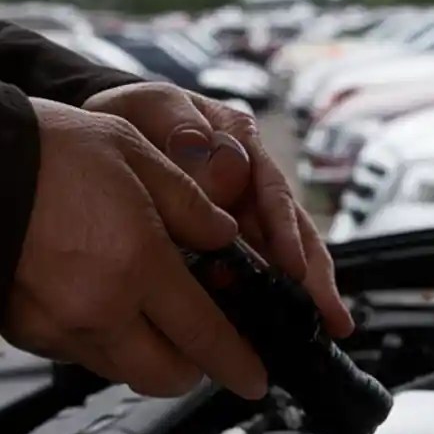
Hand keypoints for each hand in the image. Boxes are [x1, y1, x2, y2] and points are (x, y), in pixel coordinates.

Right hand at [0, 98, 267, 399]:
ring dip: (147, 354)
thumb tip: (224, 237)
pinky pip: (80, 354)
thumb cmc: (42, 153)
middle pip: (165, 376)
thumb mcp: (135, 154)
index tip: (256, 378)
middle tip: (202, 343)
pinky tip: (98, 298)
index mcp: (137, 264)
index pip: (206, 336)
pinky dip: (102, 340)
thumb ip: (190, 203)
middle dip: (194, 369)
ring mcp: (58, 328)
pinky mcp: (24, 334)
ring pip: (122, 370)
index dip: (238, 363)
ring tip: (145, 308)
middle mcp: (99, 309)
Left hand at [83, 83, 354, 337]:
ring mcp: (243, 211)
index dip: (282, 232)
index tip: (289, 267)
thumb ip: (183, 130)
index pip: (271, 191)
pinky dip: (275, 296)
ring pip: (285, 252)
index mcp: (238, 143)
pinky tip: (295, 323)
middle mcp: (251, 179)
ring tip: (332, 325)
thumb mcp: (150, 109)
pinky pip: (260, 268)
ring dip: (307, 290)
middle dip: (313, 274)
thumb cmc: (131, 118)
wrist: (101, 134)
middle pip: (293, 228)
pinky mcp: (227, 240)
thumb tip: (230, 175)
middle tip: (330, 314)